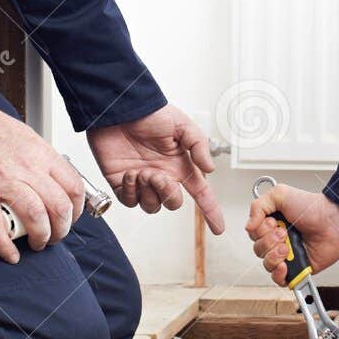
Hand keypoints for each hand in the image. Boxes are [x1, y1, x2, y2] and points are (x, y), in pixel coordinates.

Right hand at [0, 103, 84, 262]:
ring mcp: (4, 181)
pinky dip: (5, 246)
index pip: (73, 187)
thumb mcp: (27, 137)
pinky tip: (10, 254)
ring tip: (36, 244)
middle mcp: (28, 168)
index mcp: (42, 154)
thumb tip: (53, 180)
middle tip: (55, 237)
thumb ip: (42, 159)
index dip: (76, 210)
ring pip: (35, 218)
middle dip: (61, 229)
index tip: (70, 218)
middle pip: (58, 207)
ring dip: (40, 237)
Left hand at [87, 104, 222, 233]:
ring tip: (142, 172)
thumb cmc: (150, 114)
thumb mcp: (182, 125)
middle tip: (158, 176)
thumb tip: (210, 169)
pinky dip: (130, 191)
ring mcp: (143, 181)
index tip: (219, 228)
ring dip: (148, 192)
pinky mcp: (122, 183)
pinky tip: (129, 174)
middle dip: (167, 193)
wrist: (119, 110)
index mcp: (180, 165)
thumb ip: (198, 146)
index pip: (201, 193)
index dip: (210, 211)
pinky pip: (130, 201)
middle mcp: (163, 176)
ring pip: (152, 206)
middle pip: (173, 202)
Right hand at [245, 184, 338, 285]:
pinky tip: (284, 265)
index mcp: (273, 223)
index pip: (254, 235)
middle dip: (268, 242)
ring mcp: (288, 255)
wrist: (333, 220)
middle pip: (258, 250)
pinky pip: (280, 279)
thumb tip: (248, 226)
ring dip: (273, 256)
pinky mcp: (298, 269)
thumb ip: (258, 206)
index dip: (260, 231)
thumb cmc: (312, 207)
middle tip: (284, 233)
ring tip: (286, 247)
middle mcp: (279, 240)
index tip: (272, 223)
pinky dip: (278, 275)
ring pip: (267, 264)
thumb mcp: (280, 194)